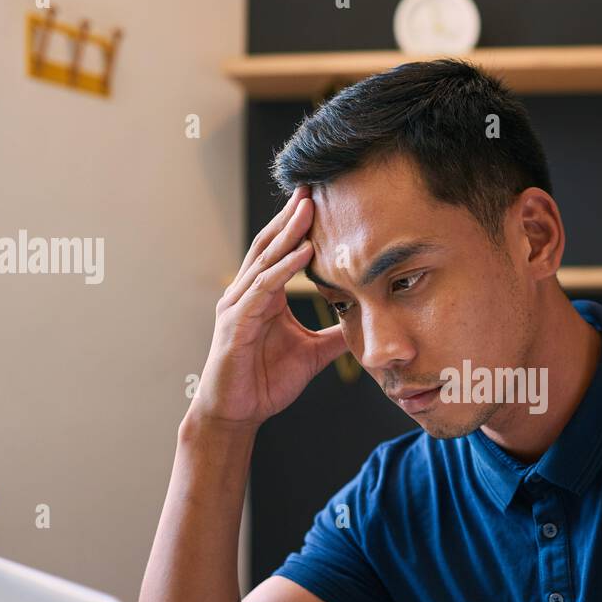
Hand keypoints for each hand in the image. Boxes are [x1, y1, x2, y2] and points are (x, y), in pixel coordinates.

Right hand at [190, 185, 346, 427]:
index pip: (281, 252)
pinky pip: (262, 290)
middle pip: (270, 246)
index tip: (321, 200)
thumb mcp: (312, 354)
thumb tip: (365, 324)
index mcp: (264, 296)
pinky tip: (302, 253)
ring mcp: (239, 306)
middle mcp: (248, 294)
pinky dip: (282, 270)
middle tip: (312, 186)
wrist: (237, 414)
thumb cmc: (265, 382)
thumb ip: (335, 336)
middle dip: (291, 217)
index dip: (298, 227)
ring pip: (265, 261)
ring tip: (309, 209)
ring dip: (288, 234)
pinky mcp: (236, 324)